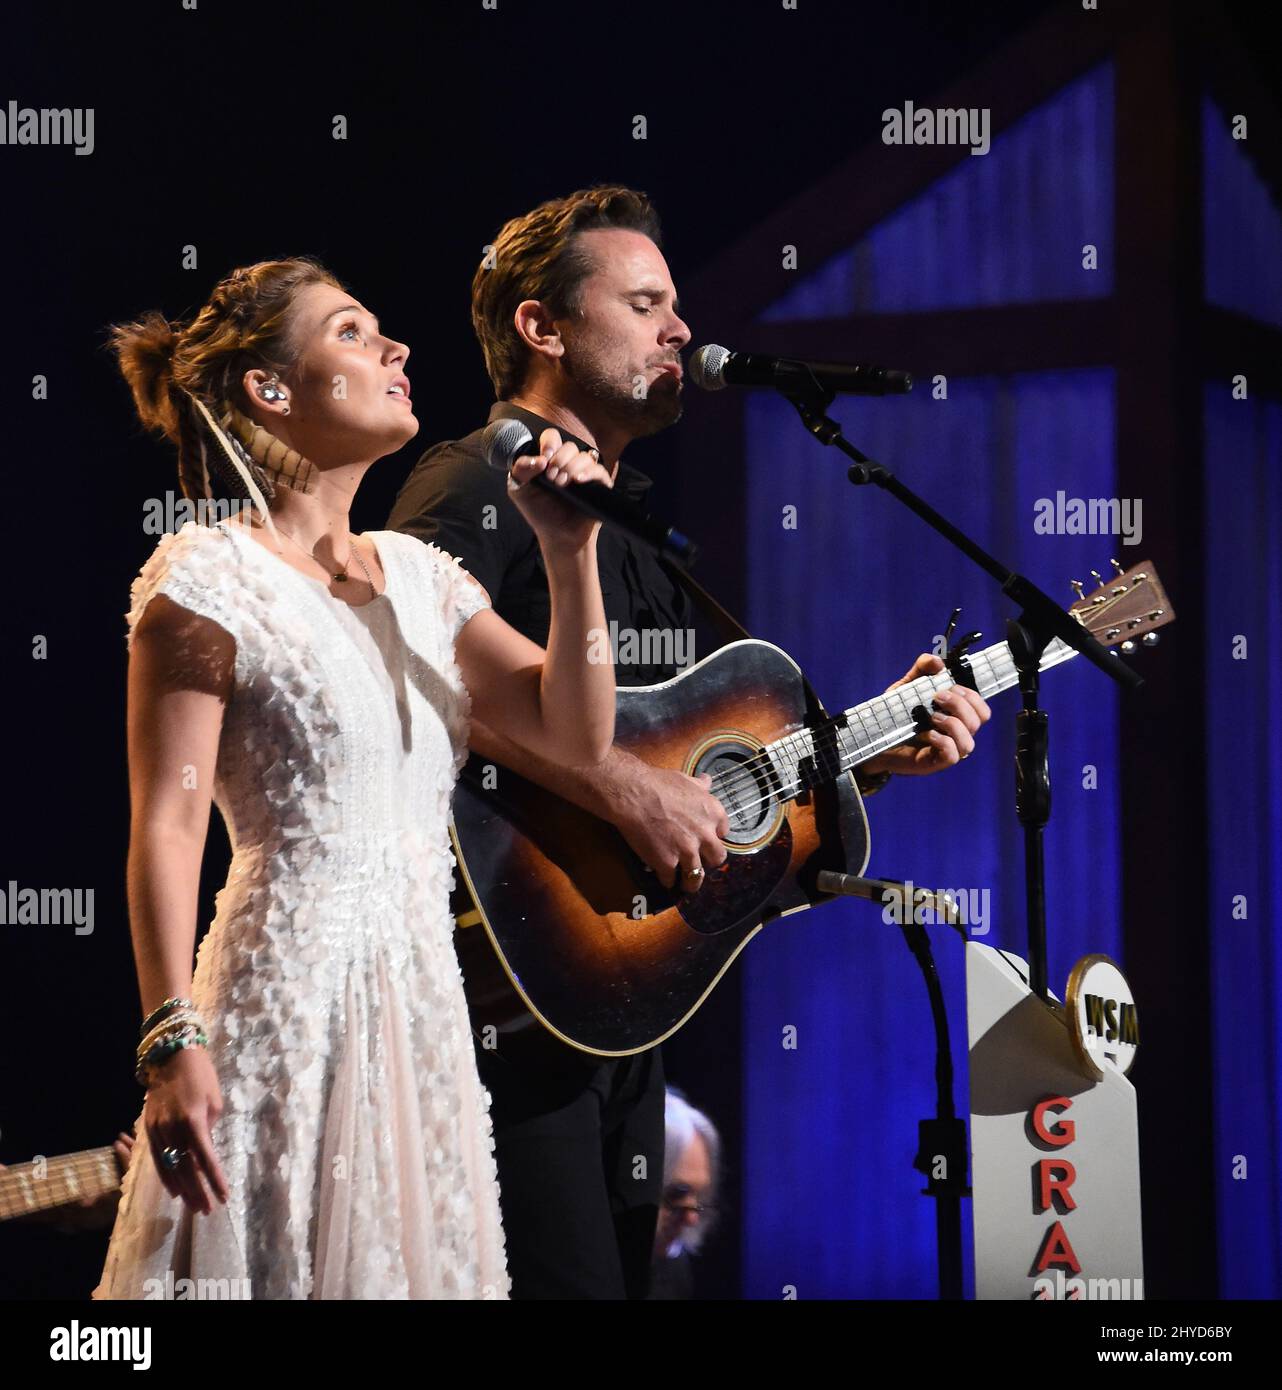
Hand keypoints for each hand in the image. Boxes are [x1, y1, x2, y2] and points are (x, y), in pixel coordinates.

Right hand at [143, 1046, 228, 1214]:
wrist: (171, 1056)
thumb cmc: (202, 1076)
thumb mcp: (214, 1101)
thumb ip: (208, 1129)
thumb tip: (205, 1153)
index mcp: (193, 1121)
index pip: (206, 1159)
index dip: (215, 1180)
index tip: (224, 1197)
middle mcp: (173, 1129)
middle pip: (185, 1169)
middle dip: (198, 1192)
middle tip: (207, 1210)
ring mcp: (158, 1130)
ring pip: (169, 1167)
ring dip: (182, 1189)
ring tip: (193, 1206)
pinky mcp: (148, 1129)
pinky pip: (156, 1159)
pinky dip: (166, 1176)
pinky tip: (174, 1189)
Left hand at [506, 428, 613, 551]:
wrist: (557, 536)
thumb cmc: (539, 513)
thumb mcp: (519, 489)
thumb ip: (521, 469)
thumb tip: (540, 459)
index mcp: (551, 460)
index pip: (553, 437)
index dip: (549, 443)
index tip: (544, 460)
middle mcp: (569, 463)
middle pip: (570, 446)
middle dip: (559, 460)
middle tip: (552, 479)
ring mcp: (585, 473)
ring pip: (585, 457)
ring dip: (571, 468)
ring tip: (562, 485)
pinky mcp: (599, 485)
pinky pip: (599, 470)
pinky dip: (589, 472)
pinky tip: (579, 481)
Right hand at [606, 761, 729, 892]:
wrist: (633, 793)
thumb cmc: (658, 783)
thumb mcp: (685, 779)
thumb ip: (700, 785)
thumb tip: (707, 780)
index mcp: (713, 813)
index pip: (724, 833)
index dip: (713, 837)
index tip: (704, 839)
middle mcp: (705, 835)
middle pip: (717, 858)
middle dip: (708, 861)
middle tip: (699, 862)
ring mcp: (687, 851)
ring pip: (696, 877)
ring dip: (691, 882)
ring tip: (686, 885)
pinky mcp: (667, 863)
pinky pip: (670, 880)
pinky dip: (666, 880)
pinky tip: (662, 877)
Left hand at [861, 653, 990, 776]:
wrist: (874, 736)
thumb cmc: (896, 713)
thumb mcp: (907, 686)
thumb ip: (922, 669)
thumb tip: (938, 661)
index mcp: (957, 717)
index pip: (982, 710)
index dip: (972, 697)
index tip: (949, 686)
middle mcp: (956, 734)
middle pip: (979, 721)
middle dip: (960, 705)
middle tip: (937, 697)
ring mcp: (947, 750)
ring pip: (969, 742)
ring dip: (953, 724)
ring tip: (932, 717)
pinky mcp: (934, 763)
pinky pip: (952, 756)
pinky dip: (943, 742)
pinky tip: (927, 734)